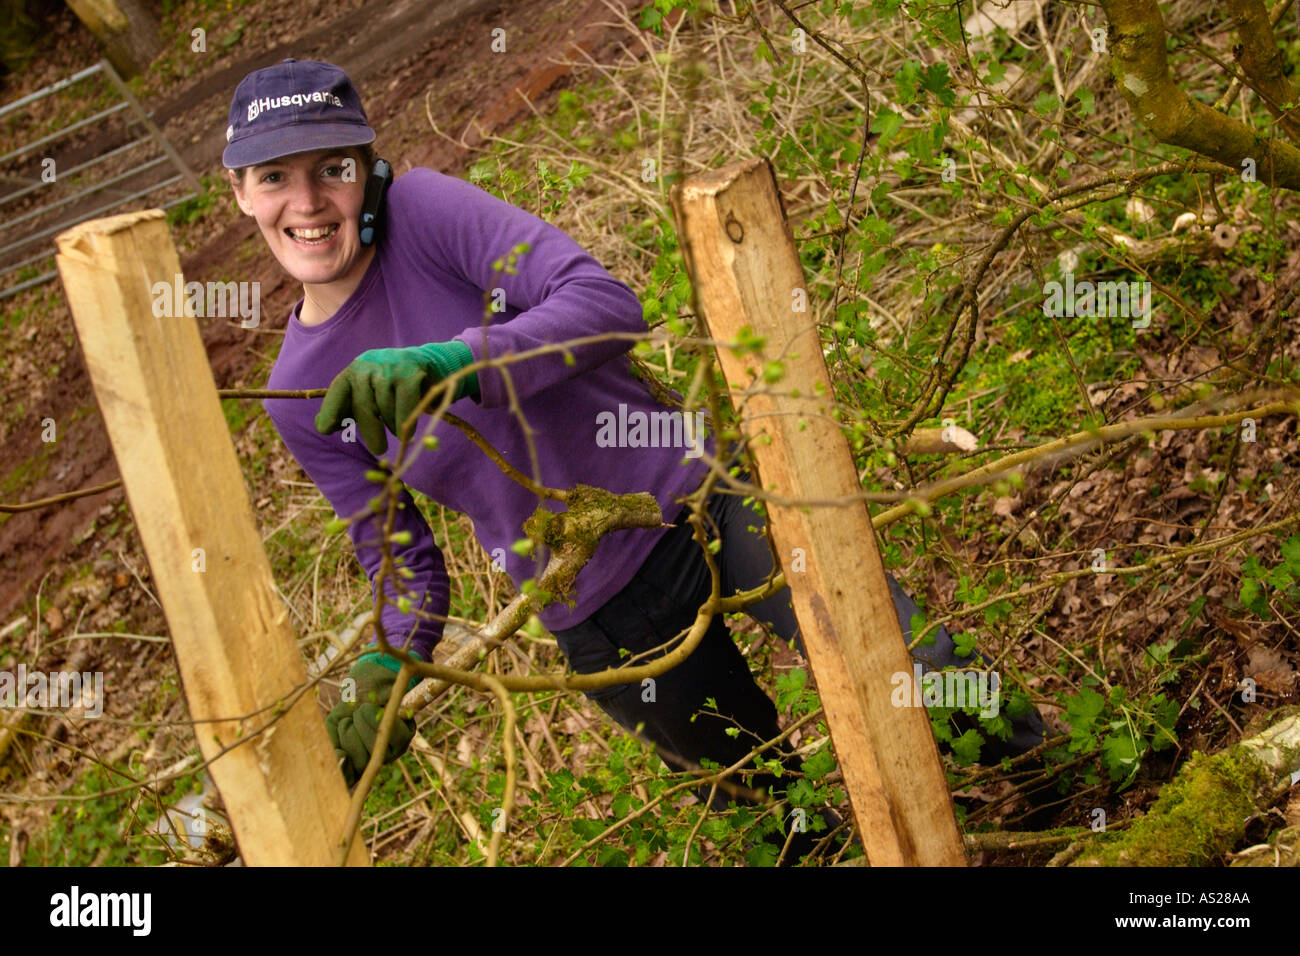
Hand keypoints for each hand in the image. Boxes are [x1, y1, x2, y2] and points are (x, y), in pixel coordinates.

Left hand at [315, 341, 475, 454]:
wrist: (432, 364)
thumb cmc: (394, 387)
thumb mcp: (368, 393)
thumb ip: (346, 408)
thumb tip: (323, 426)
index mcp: (353, 372)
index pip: (337, 393)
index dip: (330, 412)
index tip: (326, 429)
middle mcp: (368, 367)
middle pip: (363, 406)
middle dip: (370, 431)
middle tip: (378, 449)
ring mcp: (389, 369)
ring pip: (385, 409)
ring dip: (392, 426)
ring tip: (397, 430)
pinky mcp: (410, 375)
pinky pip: (404, 408)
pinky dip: (406, 422)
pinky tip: (408, 430)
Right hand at [325, 655, 419, 785]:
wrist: (369, 681)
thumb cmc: (349, 707)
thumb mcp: (333, 725)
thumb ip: (331, 743)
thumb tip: (339, 759)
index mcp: (353, 763)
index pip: (348, 779)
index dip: (343, 771)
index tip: (338, 753)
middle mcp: (373, 762)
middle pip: (362, 763)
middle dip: (350, 735)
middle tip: (349, 719)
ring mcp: (390, 752)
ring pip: (378, 749)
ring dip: (364, 724)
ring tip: (361, 711)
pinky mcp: (406, 736)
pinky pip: (395, 734)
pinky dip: (379, 717)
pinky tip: (374, 709)